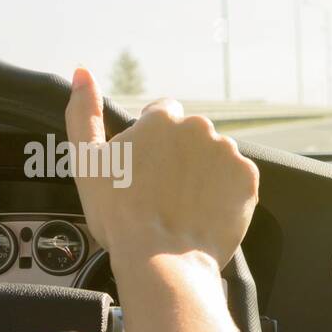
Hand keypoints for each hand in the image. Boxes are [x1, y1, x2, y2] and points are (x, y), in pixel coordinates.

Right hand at [63, 67, 257, 268]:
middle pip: (192, 136)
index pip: (163, 113)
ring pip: (216, 157)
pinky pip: (237, 180)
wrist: (162, 259)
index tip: (148, 168)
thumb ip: (84, 112)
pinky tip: (206, 211)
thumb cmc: (120, 215)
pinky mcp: (248, 180)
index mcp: (162, 120)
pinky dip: (226, 193)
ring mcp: (228, 154)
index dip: (154, 141)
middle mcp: (200, 128)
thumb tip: (83, 72)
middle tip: (165, 191)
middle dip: (181, 156)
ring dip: (205, 173)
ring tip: (186, 204)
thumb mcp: (88, 161)